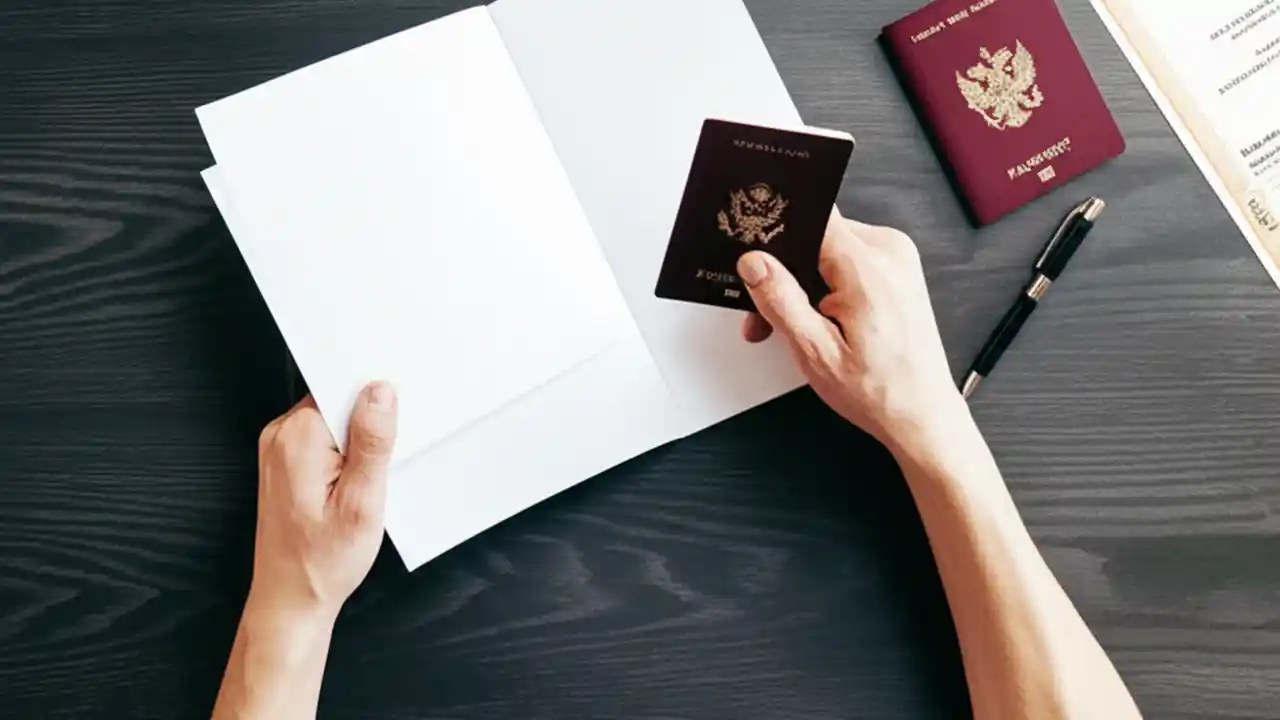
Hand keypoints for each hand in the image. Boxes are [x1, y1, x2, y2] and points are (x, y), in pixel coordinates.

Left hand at [250, 382, 397, 620]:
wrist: (290, 600)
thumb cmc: (322, 562)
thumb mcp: (362, 503)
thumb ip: (372, 442)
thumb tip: (381, 391)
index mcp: (299, 437)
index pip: (344, 387)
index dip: (376, 402)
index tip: (391, 432)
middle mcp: (281, 436)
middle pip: (338, 401)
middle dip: (368, 426)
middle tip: (379, 468)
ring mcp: (279, 448)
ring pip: (333, 420)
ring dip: (357, 444)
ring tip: (363, 484)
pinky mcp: (284, 462)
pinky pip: (323, 439)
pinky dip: (344, 456)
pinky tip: (352, 487)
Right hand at [738, 213, 964, 454]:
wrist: (922, 414)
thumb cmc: (880, 391)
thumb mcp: (815, 352)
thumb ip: (782, 300)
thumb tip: (754, 262)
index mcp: (868, 268)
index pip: (812, 217)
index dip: (777, 235)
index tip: (756, 261)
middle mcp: (889, 253)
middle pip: (816, 237)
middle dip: (785, 273)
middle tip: (766, 315)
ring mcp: (897, 258)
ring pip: (829, 249)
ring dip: (804, 282)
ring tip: (795, 325)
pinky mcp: (896, 269)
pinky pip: (848, 260)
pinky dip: (826, 285)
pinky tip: (818, 318)